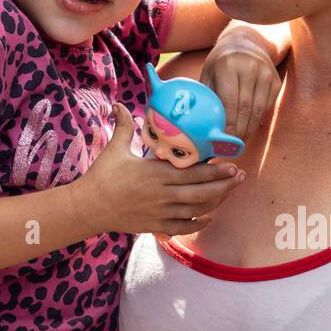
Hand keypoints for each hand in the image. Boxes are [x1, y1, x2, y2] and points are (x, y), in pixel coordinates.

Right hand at [71, 103, 246, 235]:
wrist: (88, 207)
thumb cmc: (102, 176)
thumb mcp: (115, 149)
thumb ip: (124, 126)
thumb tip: (118, 104)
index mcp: (156, 174)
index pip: (193, 172)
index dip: (216, 170)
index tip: (232, 164)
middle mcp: (163, 194)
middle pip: (202, 191)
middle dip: (225, 185)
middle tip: (241, 176)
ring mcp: (161, 212)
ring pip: (197, 209)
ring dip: (217, 201)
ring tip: (230, 192)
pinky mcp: (156, 225)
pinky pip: (184, 226)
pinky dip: (199, 223)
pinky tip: (209, 216)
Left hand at [200, 24, 282, 141]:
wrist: (245, 44)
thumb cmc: (220, 63)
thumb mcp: (208, 74)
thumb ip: (206, 97)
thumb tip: (199, 126)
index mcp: (228, 64)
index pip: (230, 100)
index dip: (228, 123)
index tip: (223, 139)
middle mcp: (250, 67)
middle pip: (246, 108)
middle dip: (239, 130)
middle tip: (231, 145)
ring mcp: (266, 73)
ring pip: (259, 110)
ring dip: (249, 128)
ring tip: (239, 140)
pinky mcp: (276, 80)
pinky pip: (267, 106)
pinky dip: (258, 120)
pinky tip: (248, 127)